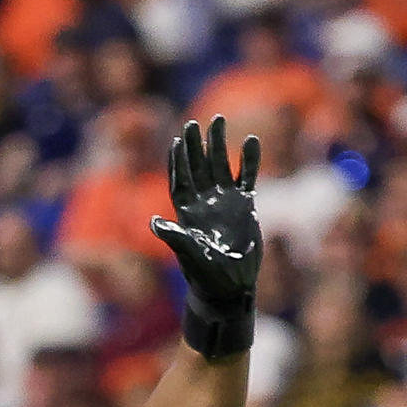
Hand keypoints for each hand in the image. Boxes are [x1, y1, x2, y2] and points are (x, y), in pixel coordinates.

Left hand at [151, 117, 261, 315]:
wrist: (231, 286)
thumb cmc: (207, 275)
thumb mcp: (190, 255)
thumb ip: (175, 237)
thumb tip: (153, 222)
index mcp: (187, 211)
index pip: (181, 179)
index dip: (178, 160)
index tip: (179, 139)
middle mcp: (204, 202)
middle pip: (198, 166)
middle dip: (196, 145)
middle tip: (195, 122)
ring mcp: (224, 201)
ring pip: (220, 166)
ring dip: (219, 145)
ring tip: (219, 121)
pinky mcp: (244, 206)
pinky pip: (246, 177)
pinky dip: (249, 160)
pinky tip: (252, 141)